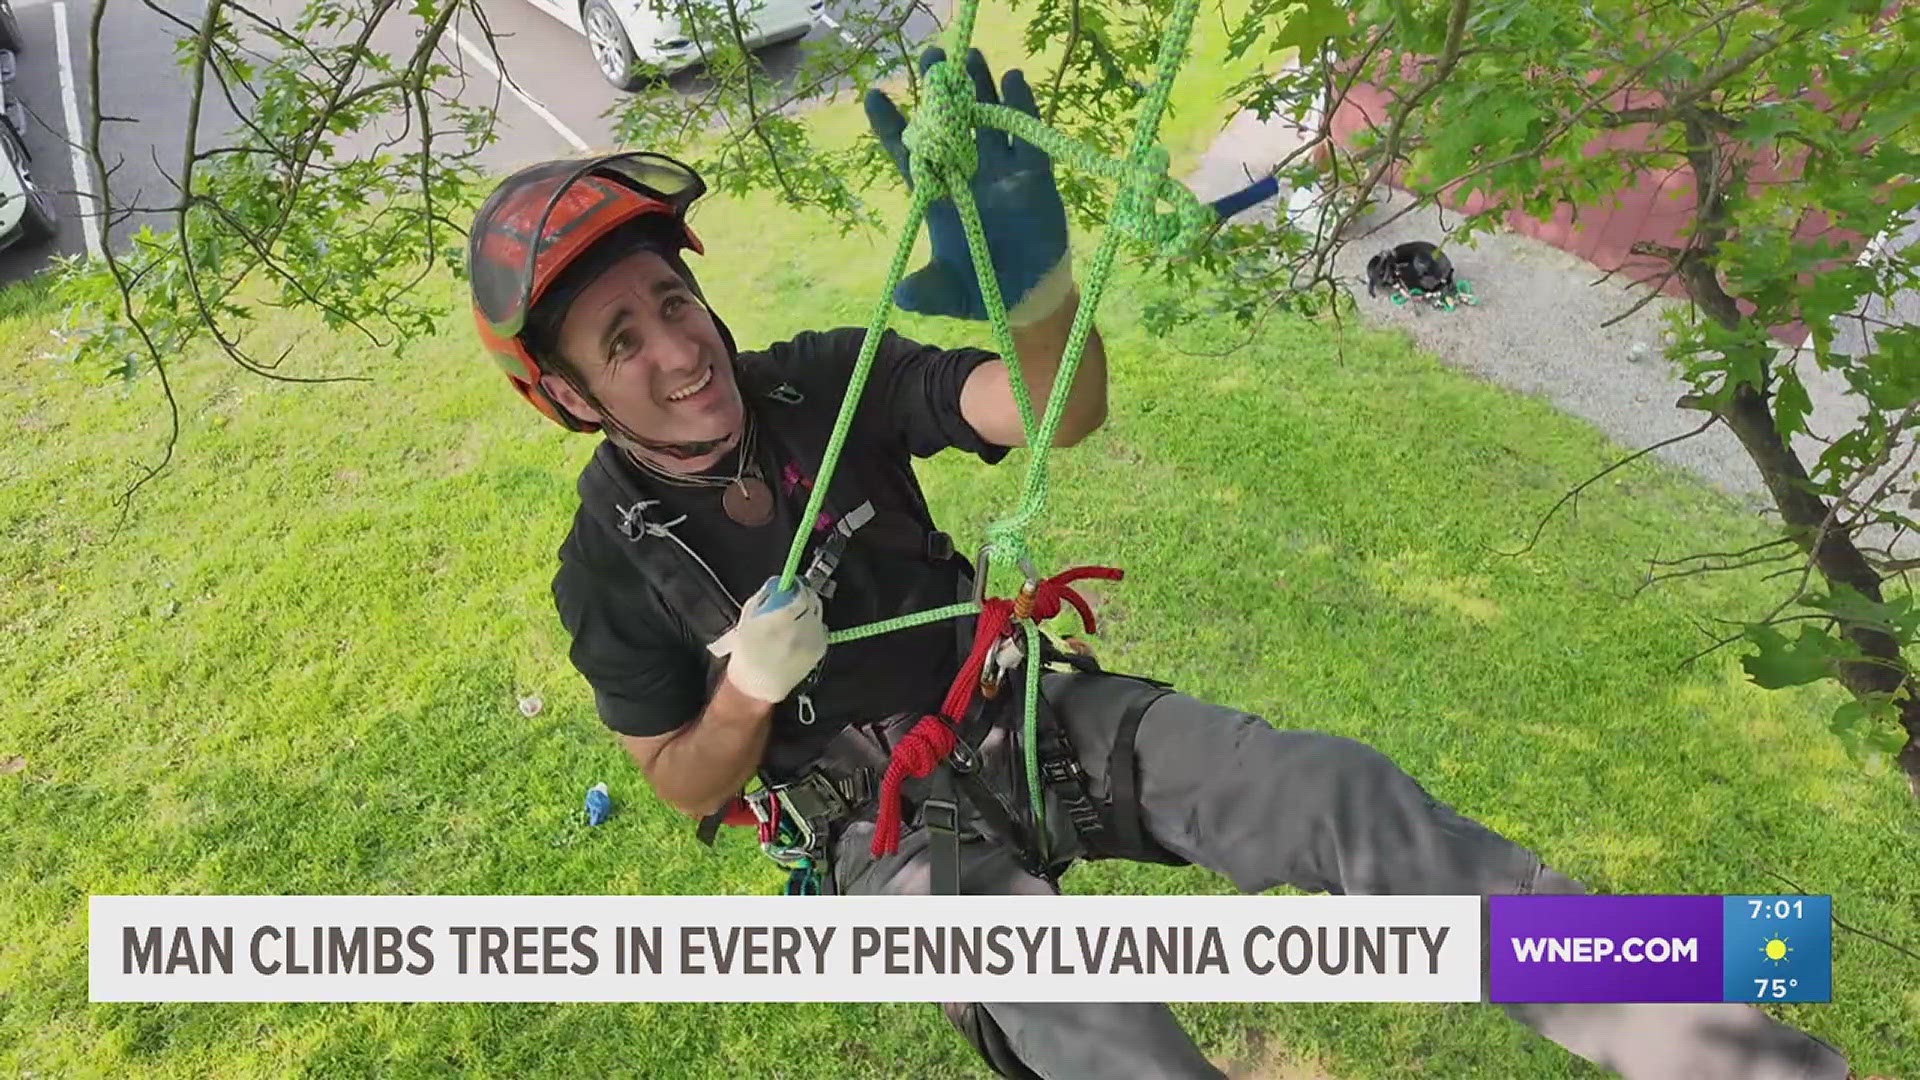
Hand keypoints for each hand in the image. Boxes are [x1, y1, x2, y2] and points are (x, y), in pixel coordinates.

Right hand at [707, 577, 828, 704]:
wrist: (757, 685)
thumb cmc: (747, 651)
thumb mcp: (748, 618)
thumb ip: (766, 597)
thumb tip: (779, 584)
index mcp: (782, 618)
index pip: (800, 592)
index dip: (796, 587)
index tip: (790, 587)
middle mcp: (803, 628)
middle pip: (812, 601)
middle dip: (804, 597)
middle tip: (793, 600)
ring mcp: (814, 640)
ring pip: (818, 614)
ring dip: (809, 612)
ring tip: (795, 620)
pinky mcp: (820, 650)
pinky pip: (821, 629)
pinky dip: (813, 627)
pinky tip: (800, 633)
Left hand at [864, 48, 1072, 324]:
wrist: (1026, 297)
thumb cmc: (978, 290)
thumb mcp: (946, 294)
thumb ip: (925, 292)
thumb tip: (902, 297)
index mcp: (937, 194)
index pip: (908, 153)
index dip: (890, 124)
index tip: (875, 95)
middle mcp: (965, 174)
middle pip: (949, 124)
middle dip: (941, 90)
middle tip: (934, 56)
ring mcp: (1000, 170)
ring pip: (987, 120)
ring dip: (980, 89)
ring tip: (972, 57)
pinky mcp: (1033, 176)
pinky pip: (1028, 137)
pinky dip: (1023, 108)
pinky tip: (1014, 80)